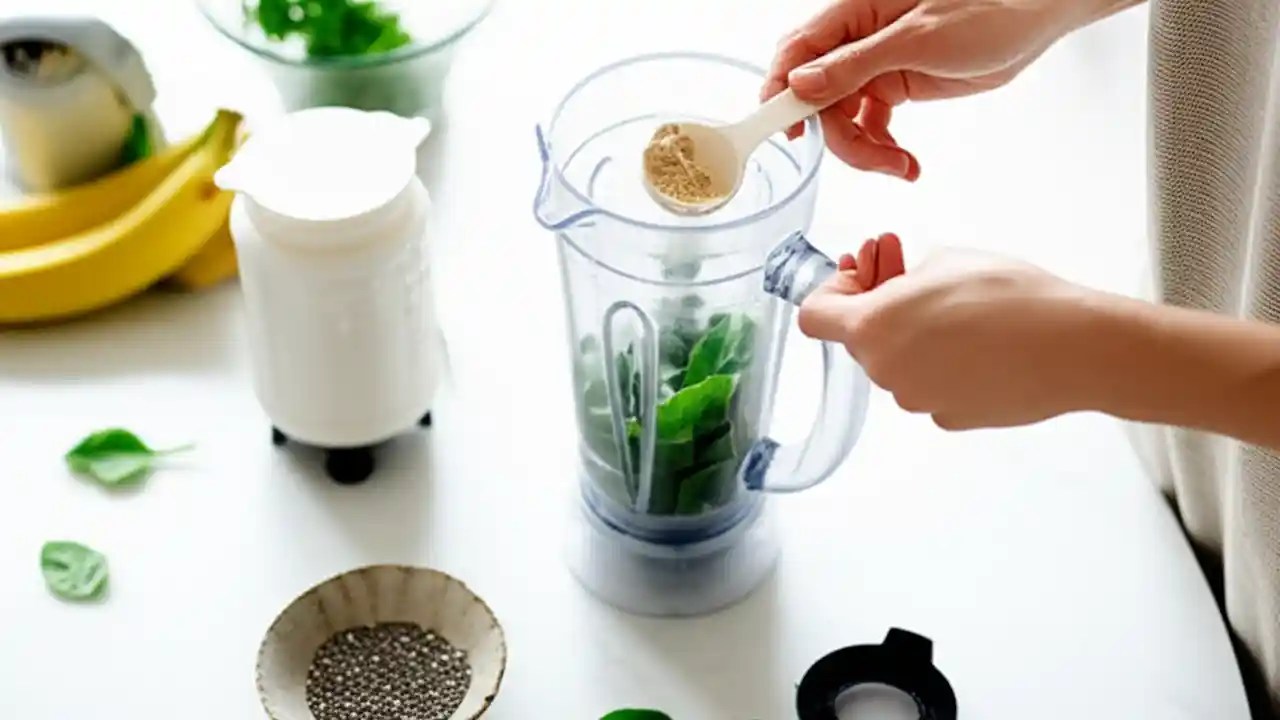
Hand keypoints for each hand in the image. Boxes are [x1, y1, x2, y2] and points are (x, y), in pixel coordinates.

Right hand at [762, 0, 1111, 178]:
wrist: (1034, 18)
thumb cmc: (988, 10)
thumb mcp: (917, 40)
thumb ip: (855, 64)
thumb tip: (802, 84)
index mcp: (852, 13)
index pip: (796, 53)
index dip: (783, 93)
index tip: (788, 130)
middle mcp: (856, 41)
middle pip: (819, 97)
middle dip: (839, 136)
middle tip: (871, 159)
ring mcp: (874, 65)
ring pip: (843, 118)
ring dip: (865, 151)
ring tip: (899, 165)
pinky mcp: (894, 86)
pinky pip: (868, 125)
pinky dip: (881, 149)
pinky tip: (905, 161)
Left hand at [799, 236, 1098, 429]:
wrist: (1072, 347)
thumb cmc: (1011, 296)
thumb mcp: (944, 260)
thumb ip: (899, 277)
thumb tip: (892, 286)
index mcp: (873, 328)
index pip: (816, 316)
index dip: (834, 291)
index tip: (861, 275)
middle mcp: (885, 372)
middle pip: (862, 339)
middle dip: (882, 307)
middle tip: (915, 276)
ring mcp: (917, 400)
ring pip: (898, 363)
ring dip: (915, 337)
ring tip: (961, 311)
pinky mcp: (949, 418)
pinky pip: (931, 385)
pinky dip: (945, 365)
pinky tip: (982, 345)